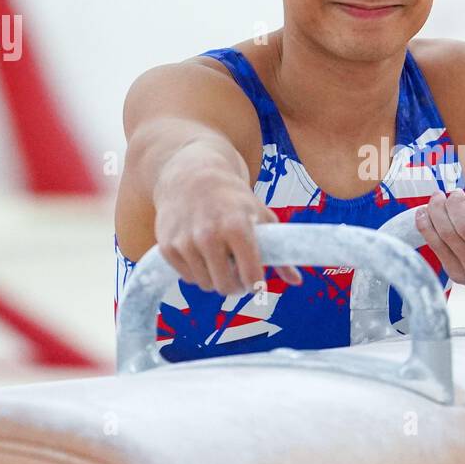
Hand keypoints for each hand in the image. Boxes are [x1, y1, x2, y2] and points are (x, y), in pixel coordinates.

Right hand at [153, 163, 303, 296]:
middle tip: (238, 277)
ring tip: (220, 259)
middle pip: (226, 287)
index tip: (256, 283)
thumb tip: (297, 281)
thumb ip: (279, 251)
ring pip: (205, 285)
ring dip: (215, 279)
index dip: (256, 285)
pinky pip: (187, 277)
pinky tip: (202, 254)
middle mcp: (209, 235)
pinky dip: (196, 272)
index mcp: (237, 227)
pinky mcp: (167, 246)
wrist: (191, 176)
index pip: (251, 276)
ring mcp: (185, 242)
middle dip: (235, 286)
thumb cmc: (233, 198)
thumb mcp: (261, 216)